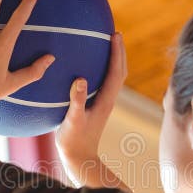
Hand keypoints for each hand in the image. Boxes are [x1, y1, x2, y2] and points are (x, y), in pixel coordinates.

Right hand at [55, 32, 127, 173]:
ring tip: (106, 43)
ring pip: (113, 77)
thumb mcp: (73, 121)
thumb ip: (77, 101)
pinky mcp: (96, 107)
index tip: (115, 34)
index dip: (117, 52)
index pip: (116, 72)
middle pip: (120, 71)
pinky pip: (102, 83)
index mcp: (105, 101)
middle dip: (119, 51)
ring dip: (113, 59)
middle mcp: (108, 100)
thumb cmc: (74, 141)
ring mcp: (103, 103)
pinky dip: (101, 70)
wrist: (79, 159)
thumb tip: (80, 80)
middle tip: (115, 33)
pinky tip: (86, 65)